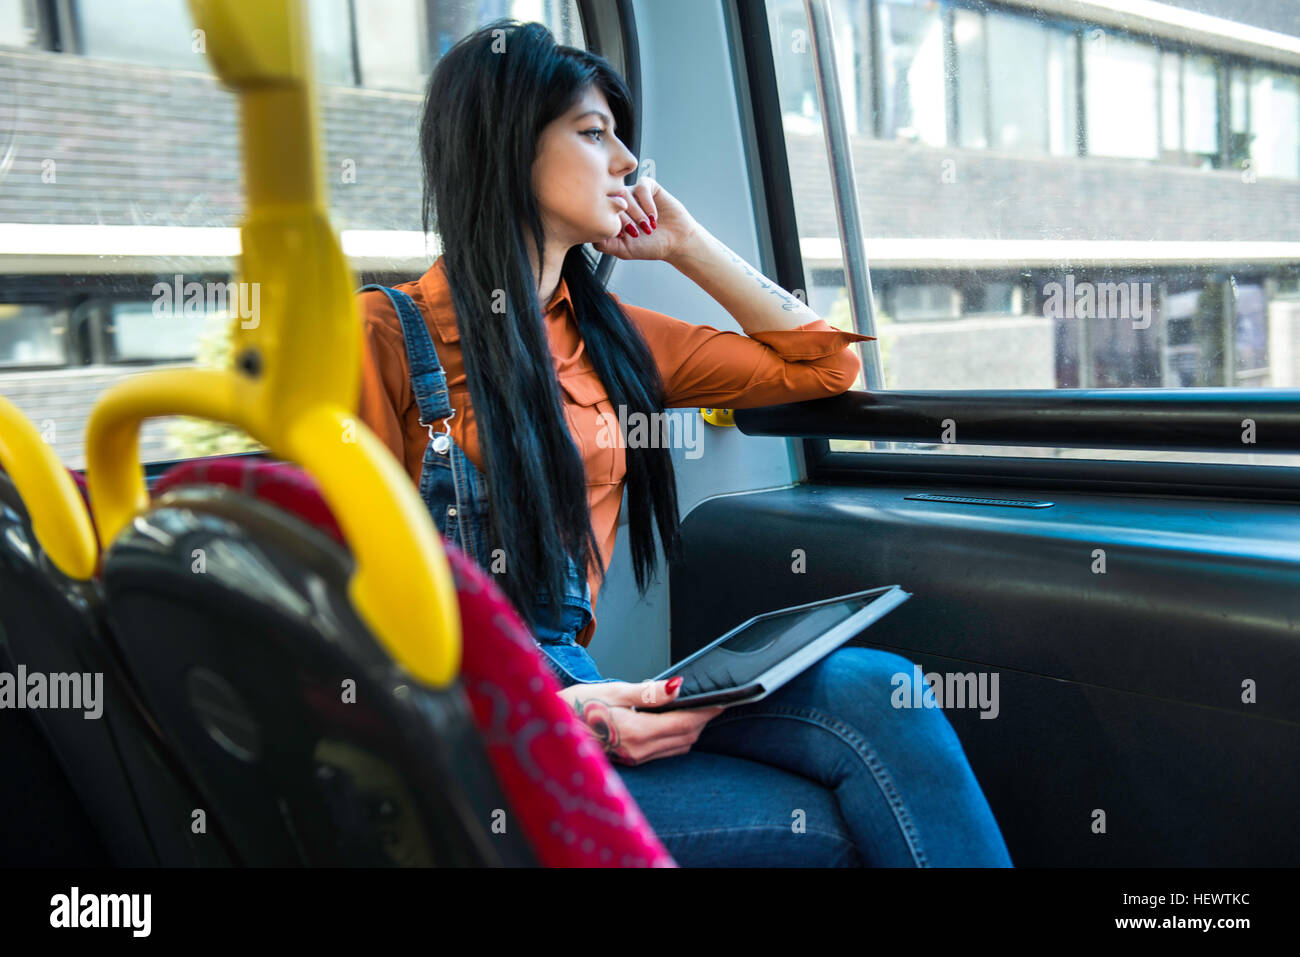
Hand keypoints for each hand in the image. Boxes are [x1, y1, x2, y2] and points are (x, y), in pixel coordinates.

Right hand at [557, 677, 725, 765]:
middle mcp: (638, 750)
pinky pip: (663, 751)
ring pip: (677, 747)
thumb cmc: (575, 705)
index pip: (685, 723)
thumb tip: (677, 687)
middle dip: (702, 720)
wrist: (549, 725)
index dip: (706, 712)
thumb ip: (649, 692)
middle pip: (685, 737)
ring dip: (690, 730)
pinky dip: (676, 737)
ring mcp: (634, 758)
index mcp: (636, 732)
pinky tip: (673, 722)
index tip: (721, 701)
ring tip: (697, 710)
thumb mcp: (612, 691)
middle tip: (713, 702)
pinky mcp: (629, 759)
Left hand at [592, 176, 698, 263]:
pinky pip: (641, 186)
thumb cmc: (650, 246)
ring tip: (648, 227)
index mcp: (612, 215)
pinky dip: (647, 203)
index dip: (613, 225)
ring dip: (637, 213)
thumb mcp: (623, 250)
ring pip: (626, 194)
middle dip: (625, 220)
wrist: (675, 242)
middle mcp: (620, 202)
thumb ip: (604, 244)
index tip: (625, 237)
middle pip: (612, 202)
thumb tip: (590, 234)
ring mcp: (634, 193)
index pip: (602, 212)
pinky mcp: (648, 186)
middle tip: (638, 233)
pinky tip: (654, 216)